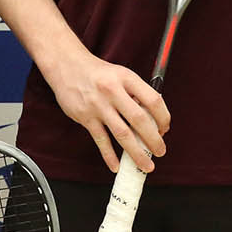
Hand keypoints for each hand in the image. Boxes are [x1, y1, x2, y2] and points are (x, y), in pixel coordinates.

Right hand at [43, 46, 170, 174]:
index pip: (153, 100)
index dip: (163, 117)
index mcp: (127, 78)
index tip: (164, 128)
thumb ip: (136, 93)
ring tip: (146, 165)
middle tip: (160, 151)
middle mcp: (113, 91)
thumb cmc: (97, 73)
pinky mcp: (85, 117)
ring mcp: (99, 105)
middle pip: (140, 120)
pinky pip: (101, 140)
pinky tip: (116, 166)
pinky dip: (109, 156)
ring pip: (123, 134)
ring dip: (137, 153)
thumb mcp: (121, 74)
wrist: (67, 65)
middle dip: (153, 140)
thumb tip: (153, 118)